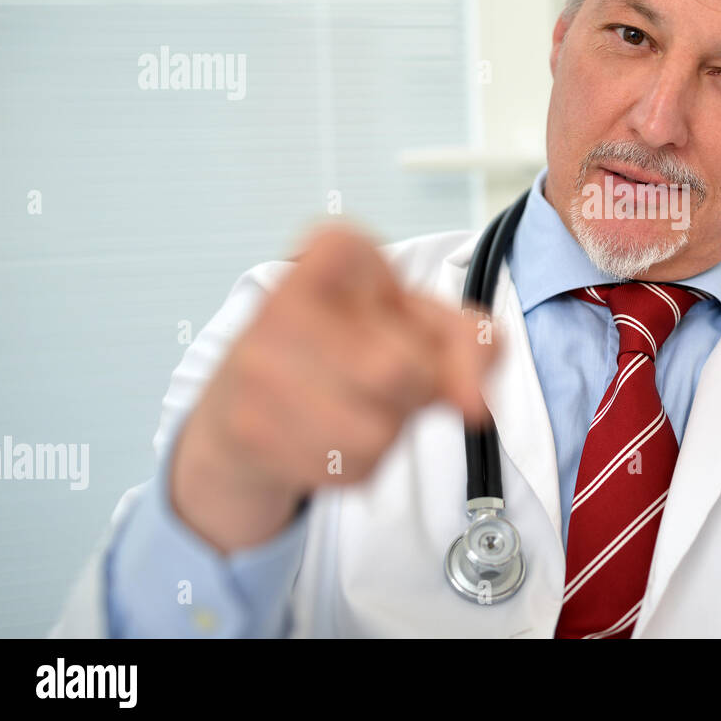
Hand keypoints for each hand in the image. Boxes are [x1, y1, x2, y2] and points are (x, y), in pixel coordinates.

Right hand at [170, 223, 498, 553]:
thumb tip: (475, 404)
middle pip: (400, 369)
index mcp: (328, 258)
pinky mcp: (249, 431)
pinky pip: (349, 467)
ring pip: (378, 430)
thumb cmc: (346, 348)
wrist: (245, 406)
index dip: (406, 302)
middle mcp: (281, 306)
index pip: (364, 253)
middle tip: (389, 377)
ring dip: (388, 432)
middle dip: (414, 387)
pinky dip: (359, 463)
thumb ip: (469, 344)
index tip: (389, 305)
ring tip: (358, 406)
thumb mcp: (418, 323)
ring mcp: (259, 370)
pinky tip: (329, 435)